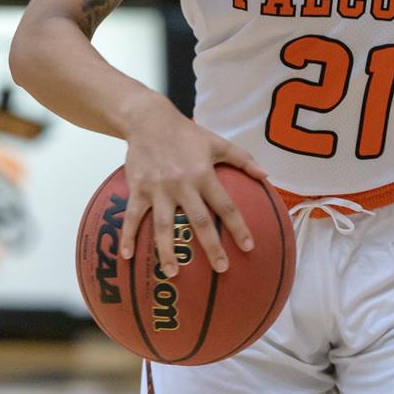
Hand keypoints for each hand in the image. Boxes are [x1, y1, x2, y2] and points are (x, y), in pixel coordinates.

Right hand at [118, 98, 269, 276]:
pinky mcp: (137, 189)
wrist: (147, 120)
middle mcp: (181, 184)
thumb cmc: (186, 133)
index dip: (238, 227)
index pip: (225, 205)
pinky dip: (127, 236)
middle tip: (221, 269)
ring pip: (162, 225)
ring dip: (167, 251)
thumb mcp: (218, 142)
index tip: (249, 247)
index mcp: (203, 174)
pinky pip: (131, 216)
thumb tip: (266, 175)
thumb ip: (243, 159)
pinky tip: (127, 257)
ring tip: (173, 274)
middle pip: (198, 220)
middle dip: (210, 246)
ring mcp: (157, 189)